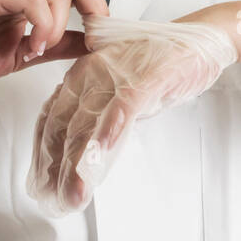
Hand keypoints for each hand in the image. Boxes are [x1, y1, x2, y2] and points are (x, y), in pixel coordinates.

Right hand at [0, 0, 107, 92]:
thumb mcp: (21, 53)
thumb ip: (55, 45)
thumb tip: (91, 45)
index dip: (98, 7)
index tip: (98, 39)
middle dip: (92, 9)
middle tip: (83, 40)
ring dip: (56, 27)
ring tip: (37, 49)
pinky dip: (41, 26)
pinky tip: (28, 46)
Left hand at [26, 15, 237, 215]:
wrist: (198, 40)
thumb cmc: (160, 67)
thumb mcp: (121, 95)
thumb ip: (101, 116)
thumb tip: (85, 152)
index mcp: (81, 76)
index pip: (52, 119)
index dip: (44, 155)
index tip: (42, 183)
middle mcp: (91, 74)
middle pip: (64, 127)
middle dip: (56, 168)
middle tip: (54, 200)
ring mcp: (117, 76)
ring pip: (89, 123)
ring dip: (79, 162)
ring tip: (74, 192)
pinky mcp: (145, 79)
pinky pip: (122, 107)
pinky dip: (111, 130)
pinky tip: (103, 151)